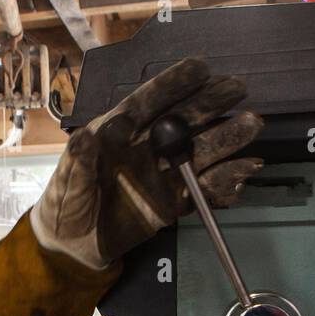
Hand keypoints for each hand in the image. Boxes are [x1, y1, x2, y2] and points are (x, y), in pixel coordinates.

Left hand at [0, 58, 261, 315]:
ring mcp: (161, 175)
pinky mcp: (171, 204)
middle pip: (181, 121)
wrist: (71, 249)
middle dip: (210, 103)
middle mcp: (144, 147)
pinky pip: (202, 190)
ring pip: (199, 152)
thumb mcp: (66, 183)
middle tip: (238, 87)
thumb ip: (78, 162)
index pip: (147, 102)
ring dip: (226, 138)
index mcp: (116, 132)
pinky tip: (244, 171)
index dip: (172, 84)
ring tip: (252, 124)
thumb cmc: (63, 206)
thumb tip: (86, 138)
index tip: (200, 67)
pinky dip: (224, 183)